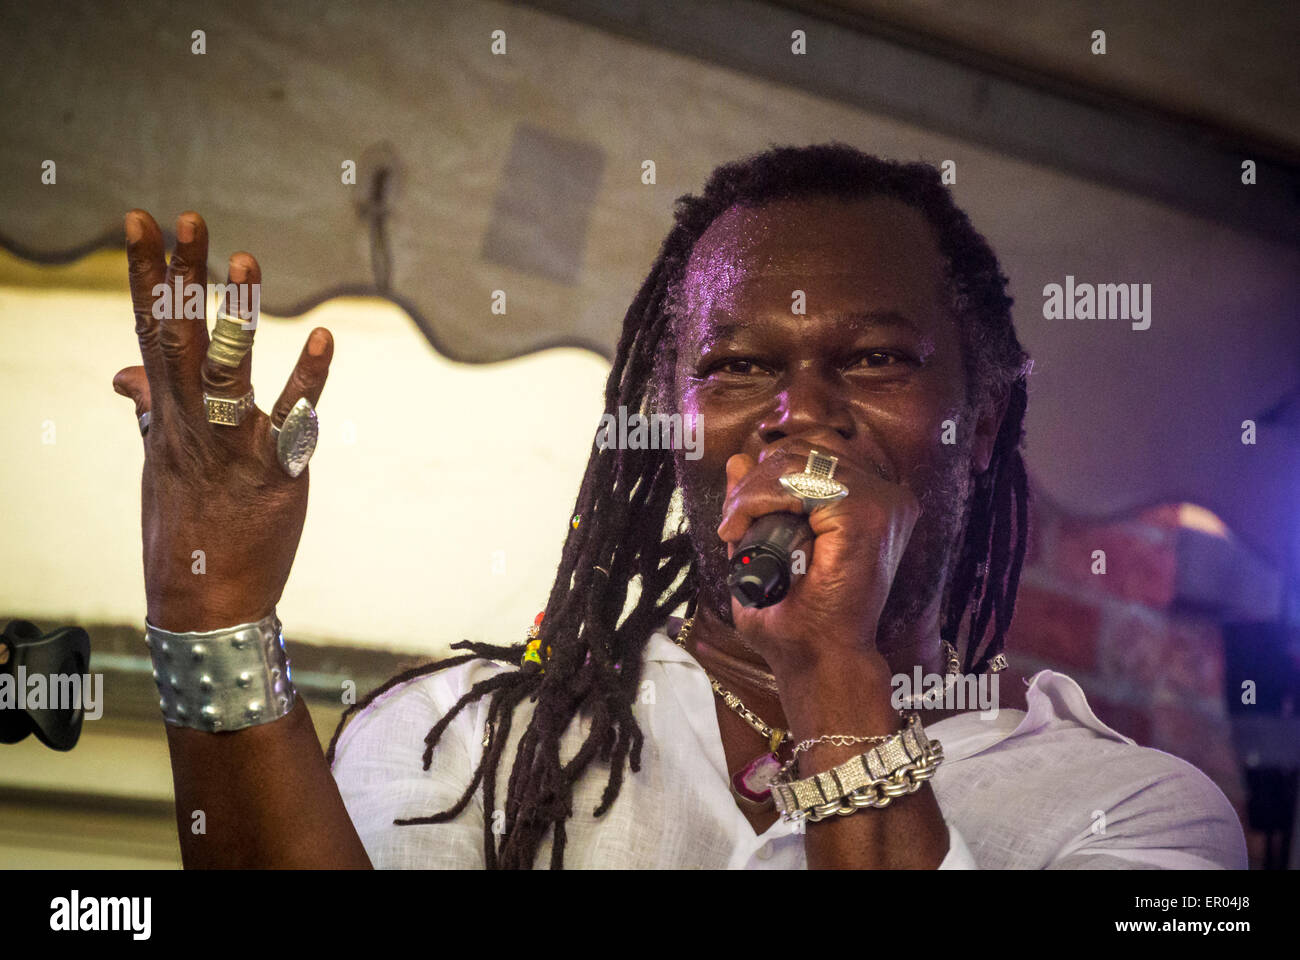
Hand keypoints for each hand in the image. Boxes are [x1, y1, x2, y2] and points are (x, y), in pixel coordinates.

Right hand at [112, 210, 333, 631]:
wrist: (205, 603)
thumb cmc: (186, 528)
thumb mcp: (159, 461)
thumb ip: (150, 408)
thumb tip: (124, 372)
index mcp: (166, 417)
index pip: (150, 332)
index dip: (145, 275)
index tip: (140, 221)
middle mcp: (192, 426)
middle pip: (180, 339)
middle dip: (180, 276)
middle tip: (185, 217)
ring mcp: (232, 448)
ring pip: (229, 372)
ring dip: (236, 316)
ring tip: (245, 260)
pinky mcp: (276, 472)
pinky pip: (294, 419)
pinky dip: (309, 378)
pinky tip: (324, 337)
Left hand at [715, 436, 919, 680]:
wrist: (819, 661)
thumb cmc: (798, 620)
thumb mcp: (765, 547)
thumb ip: (756, 502)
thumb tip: (738, 460)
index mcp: (870, 499)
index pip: (812, 451)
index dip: (765, 474)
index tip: (735, 518)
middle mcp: (884, 494)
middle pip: (803, 448)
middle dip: (754, 481)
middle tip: (732, 523)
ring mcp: (880, 500)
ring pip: (796, 460)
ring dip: (752, 492)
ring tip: (736, 529)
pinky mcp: (867, 512)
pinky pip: (798, 480)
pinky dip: (758, 499)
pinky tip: (743, 529)